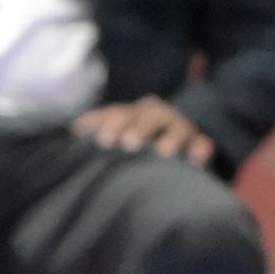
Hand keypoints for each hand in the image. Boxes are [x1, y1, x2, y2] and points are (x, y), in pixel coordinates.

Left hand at [73, 95, 214, 162]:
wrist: (159, 154)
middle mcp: (154, 116)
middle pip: (149, 116)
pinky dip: (200, 149)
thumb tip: (71, 132)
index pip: (119, 113)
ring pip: (178, 128)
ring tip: (164, 152)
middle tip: (130, 144)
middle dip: (139, 128)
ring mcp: (179, 129)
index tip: (103, 142)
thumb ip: (91, 134)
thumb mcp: (108, 140)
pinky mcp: (198, 144)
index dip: (110, 123)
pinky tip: (194, 160)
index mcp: (129, 114)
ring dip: (171, 137)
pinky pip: (203, 144)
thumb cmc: (125, 148)